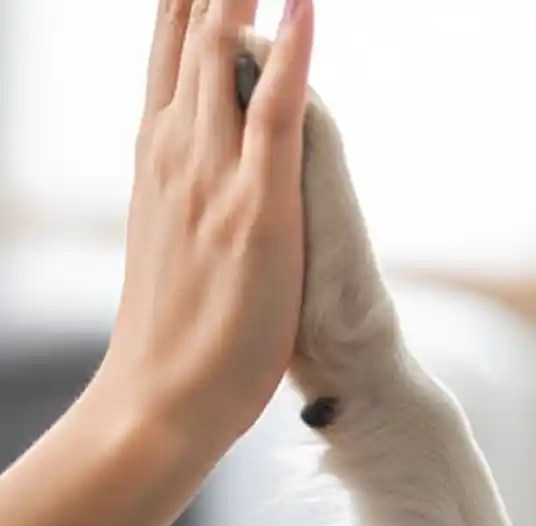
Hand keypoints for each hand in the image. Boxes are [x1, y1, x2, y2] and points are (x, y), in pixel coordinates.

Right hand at [91, 0, 314, 458]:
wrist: (165, 400)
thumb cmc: (176, 324)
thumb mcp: (172, 231)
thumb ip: (183, 179)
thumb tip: (192, 143)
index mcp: (158, 153)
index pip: (171, 50)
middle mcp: (176, 149)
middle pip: (190, 36)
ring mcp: (213, 175)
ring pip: (224, 58)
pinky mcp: (257, 206)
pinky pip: (276, 116)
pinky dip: (290, 57)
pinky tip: (300, 7)